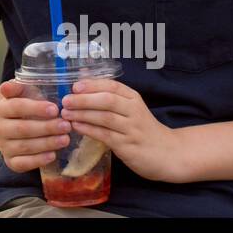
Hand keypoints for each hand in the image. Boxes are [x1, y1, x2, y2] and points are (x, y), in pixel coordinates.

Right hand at [0, 79, 72, 173]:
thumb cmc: (25, 108)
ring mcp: (4, 146)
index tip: (55, 109)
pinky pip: (23, 164)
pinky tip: (52, 155)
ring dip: (47, 143)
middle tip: (66, 125)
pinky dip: (38, 160)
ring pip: (25, 146)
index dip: (35, 108)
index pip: (16, 107)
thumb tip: (8, 86)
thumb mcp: (24, 94)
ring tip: (65, 139)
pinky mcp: (11, 162)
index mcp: (1, 109)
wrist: (11, 129)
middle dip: (46, 127)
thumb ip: (19, 87)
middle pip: (22, 129)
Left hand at [58, 78, 183, 182]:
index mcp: (133, 98)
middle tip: (65, 101)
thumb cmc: (142, 129)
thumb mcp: (130, 109)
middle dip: (84, 99)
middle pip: (107, 100)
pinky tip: (76, 127)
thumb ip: (109, 96)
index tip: (74, 86)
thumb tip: (81, 79)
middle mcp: (134, 111)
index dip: (92, 85)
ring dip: (82, 114)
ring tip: (66, 114)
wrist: (167, 153)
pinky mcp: (128, 146)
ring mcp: (132, 129)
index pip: (112, 86)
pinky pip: (105, 135)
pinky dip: (89, 130)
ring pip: (105, 117)